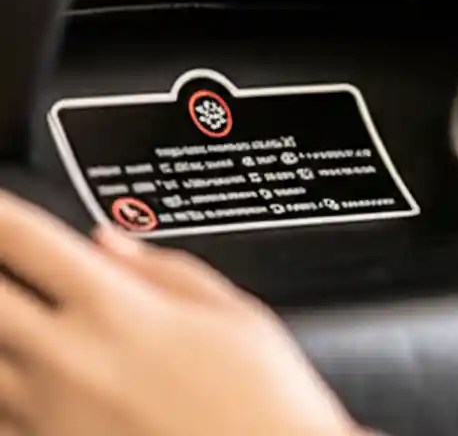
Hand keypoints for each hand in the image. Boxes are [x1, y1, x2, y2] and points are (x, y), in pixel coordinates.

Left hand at [0, 193, 357, 435]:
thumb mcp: (235, 314)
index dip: (0, 209)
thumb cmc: (266, 403)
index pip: (23, 238)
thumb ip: (164, 270)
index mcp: (116, 307)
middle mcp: (68, 358)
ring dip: (2, 335)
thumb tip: (110, 242)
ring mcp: (47, 413)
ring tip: (24, 327)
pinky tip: (26, 378)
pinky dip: (6, 391)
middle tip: (7, 268)